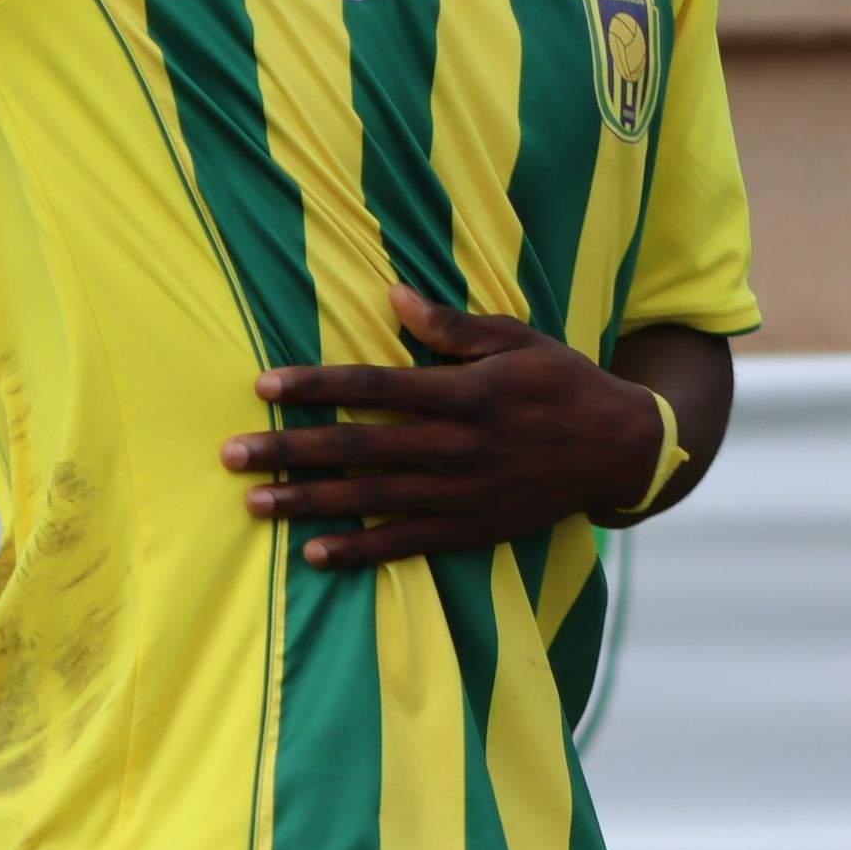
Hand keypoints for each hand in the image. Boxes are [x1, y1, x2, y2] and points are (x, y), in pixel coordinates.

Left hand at [220, 288, 669, 570]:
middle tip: (231, 453)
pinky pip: (404, 543)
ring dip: (307, 502)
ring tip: (254, 503)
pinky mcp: (469, 529)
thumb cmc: (562, 382)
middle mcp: (454, 446)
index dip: (315, 386)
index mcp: (462, 393)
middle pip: (357, 448)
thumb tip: (393, 296)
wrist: (619, 449)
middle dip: (289, 450)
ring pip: (369, 499)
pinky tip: (313, 553)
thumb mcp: (516, 338)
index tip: (264, 386)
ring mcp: (460, 493)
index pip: (372, 386)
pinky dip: (358, 550)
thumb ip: (452, 326)